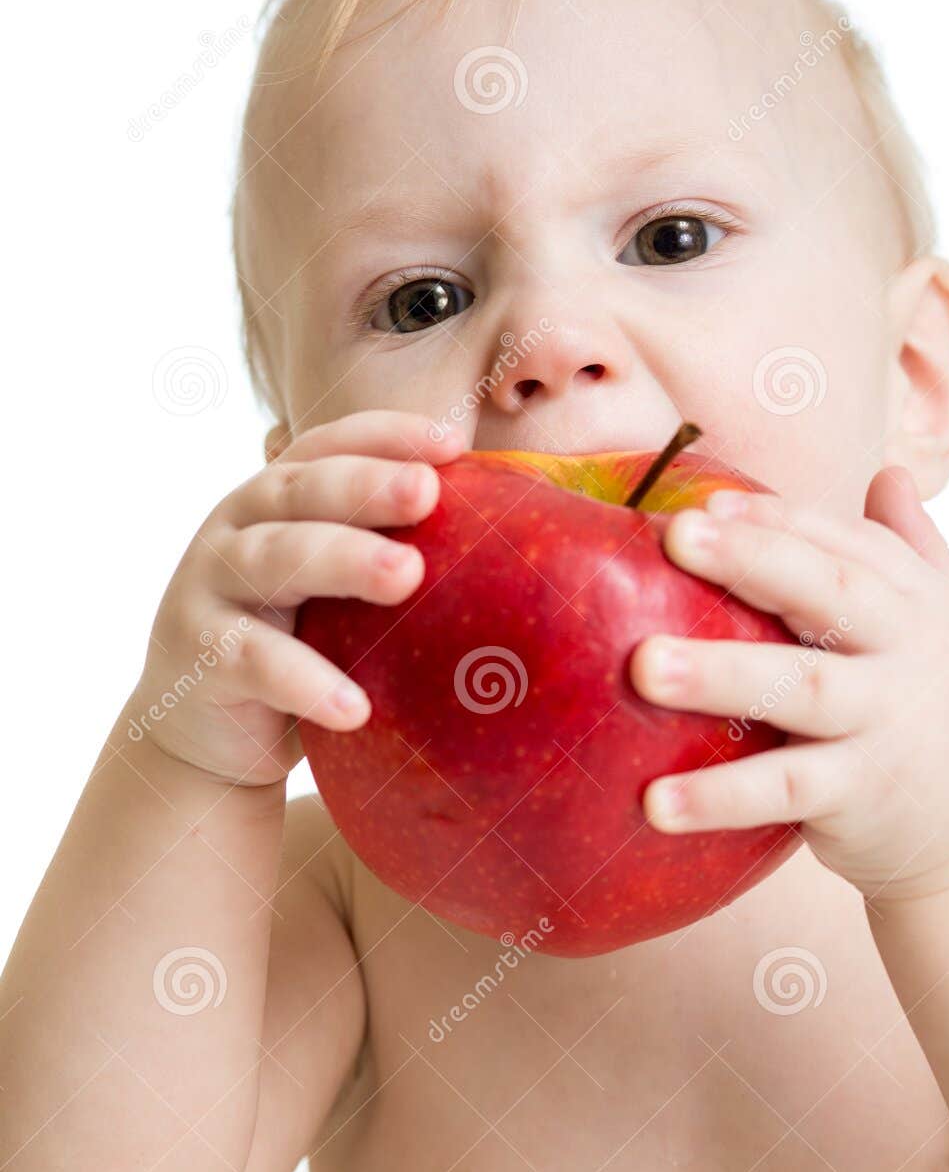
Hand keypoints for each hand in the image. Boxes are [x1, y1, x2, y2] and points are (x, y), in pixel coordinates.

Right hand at [131, 411, 462, 786]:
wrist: (210, 735)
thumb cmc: (301, 645)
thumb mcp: (342, 595)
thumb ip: (399, 557)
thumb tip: (526, 544)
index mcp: (277, 499)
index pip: (327, 446)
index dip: (384, 435)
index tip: (453, 443)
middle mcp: (236, 528)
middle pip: (298, 491)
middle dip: (365, 485)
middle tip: (427, 491)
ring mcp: (208, 588)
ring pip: (273, 559)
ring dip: (342, 560)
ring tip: (406, 575)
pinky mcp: (199, 657)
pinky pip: (254, 661)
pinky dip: (307, 681)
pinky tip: (357, 708)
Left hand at [630, 467, 948, 900]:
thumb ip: (914, 550)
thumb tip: (888, 472)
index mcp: (916, 601)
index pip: (839, 542)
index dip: (771, 518)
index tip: (702, 502)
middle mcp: (907, 651)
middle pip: (826, 591)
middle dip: (751, 558)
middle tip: (673, 534)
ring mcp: (887, 723)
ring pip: (800, 688)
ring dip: (720, 674)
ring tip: (641, 665)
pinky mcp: (865, 794)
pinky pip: (784, 789)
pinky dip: (721, 795)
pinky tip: (655, 801)